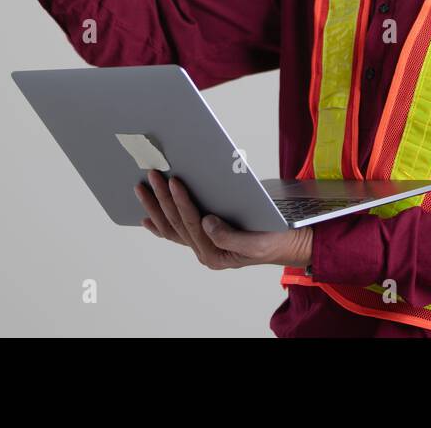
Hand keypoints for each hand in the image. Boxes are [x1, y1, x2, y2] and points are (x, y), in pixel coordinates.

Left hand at [135, 170, 313, 269]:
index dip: (181, 202)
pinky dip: (160, 225)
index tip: (174, 181)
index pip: (193, 224)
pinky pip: (177, 233)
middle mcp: (206, 252)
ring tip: (142, 189)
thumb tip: (207, 223)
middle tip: (153, 176)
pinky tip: (147, 218)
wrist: (288, 244)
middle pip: (177, 224)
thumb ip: (230, 236)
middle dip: (163, 198)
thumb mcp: (258, 241)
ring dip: (156, 207)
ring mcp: (203, 246)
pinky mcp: (204, 239)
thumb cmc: (276, 240)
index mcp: (216, 253)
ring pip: (172, 227)